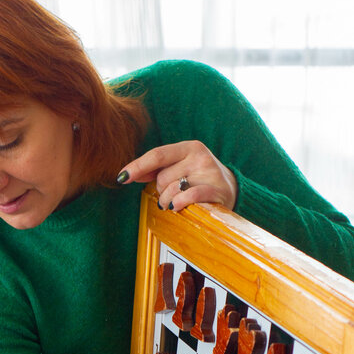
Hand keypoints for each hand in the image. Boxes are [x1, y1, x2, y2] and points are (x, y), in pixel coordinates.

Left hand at [118, 140, 237, 210]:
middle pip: (162, 178)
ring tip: (179, 202)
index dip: (137, 167)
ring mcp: (208, 172)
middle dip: (161, 191)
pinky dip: (180, 203)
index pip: (157, 155)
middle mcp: (199, 156)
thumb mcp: (180, 168)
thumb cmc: (199, 179)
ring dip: (169, 202)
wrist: (231, 190)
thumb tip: (128, 174)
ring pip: (172, 191)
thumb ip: (157, 170)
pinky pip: (188, 197)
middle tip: (173, 194)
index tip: (122, 177)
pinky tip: (179, 206)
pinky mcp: (216, 190)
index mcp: (189, 147)